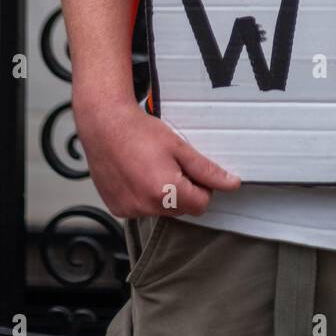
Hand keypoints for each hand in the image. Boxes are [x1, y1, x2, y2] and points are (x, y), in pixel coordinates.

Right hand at [77, 100, 241, 218]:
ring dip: (162, 195)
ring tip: (150, 167)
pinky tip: (136, 174)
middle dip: (182, 190)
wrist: (103, 125)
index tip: (190, 169)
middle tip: (169, 164)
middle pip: (181, 209)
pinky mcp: (117, 209)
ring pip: (161, 210)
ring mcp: (129, 210)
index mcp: (166, 192)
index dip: (201, 187)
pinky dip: (143, 196)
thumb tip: (232, 184)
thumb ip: (207, 170)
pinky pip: (141, 209)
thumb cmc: (139, 131)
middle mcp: (146, 207)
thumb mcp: (179, 147)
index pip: (201, 204)